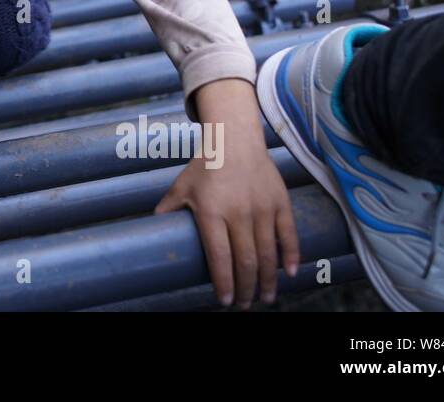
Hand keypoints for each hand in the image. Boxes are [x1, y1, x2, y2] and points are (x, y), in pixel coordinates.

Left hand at [154, 78, 299, 308]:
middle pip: (245, 261)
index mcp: (211, 212)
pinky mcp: (280, 203)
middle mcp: (238, 213)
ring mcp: (262, 208)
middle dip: (245, 289)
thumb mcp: (181, 186)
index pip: (219, 256)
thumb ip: (169, 208)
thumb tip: (152, 226)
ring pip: (267, 253)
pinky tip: (288, 274)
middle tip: (243, 304)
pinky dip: (290, 256)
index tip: (224, 300)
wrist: (235, 139)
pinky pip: (288, 235)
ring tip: (265, 298)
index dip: (223, 282)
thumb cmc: (205, 165)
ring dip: (267, 280)